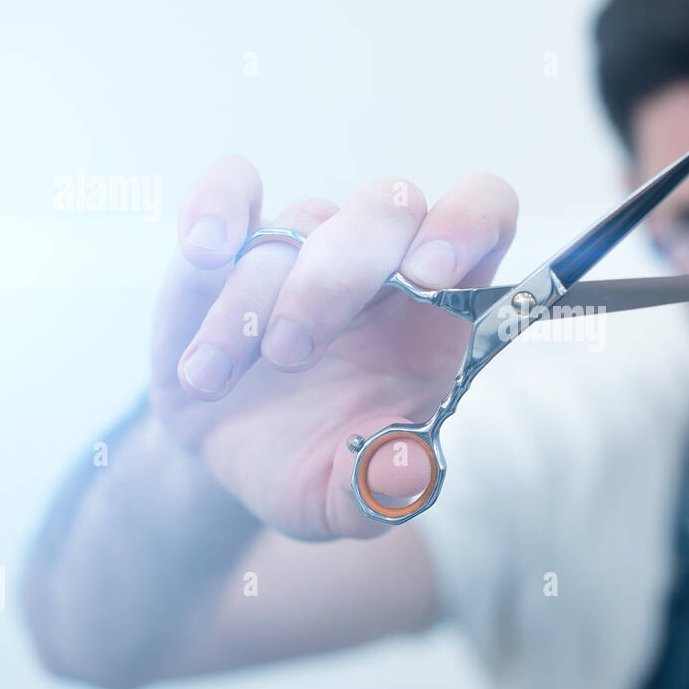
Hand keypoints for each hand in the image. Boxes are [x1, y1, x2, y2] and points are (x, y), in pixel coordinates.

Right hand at [149, 157, 517, 539]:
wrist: (235, 463)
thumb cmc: (316, 469)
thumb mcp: (352, 499)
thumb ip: (386, 489)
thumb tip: (405, 468)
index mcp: (440, 307)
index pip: (482, 216)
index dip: (467, 223)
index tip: (431, 272)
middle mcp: (381, 260)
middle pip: (388, 210)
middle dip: (334, 279)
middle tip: (289, 355)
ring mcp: (307, 244)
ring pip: (299, 225)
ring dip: (250, 303)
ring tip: (213, 380)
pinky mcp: (235, 242)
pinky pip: (232, 189)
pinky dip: (216, 208)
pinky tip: (206, 250)